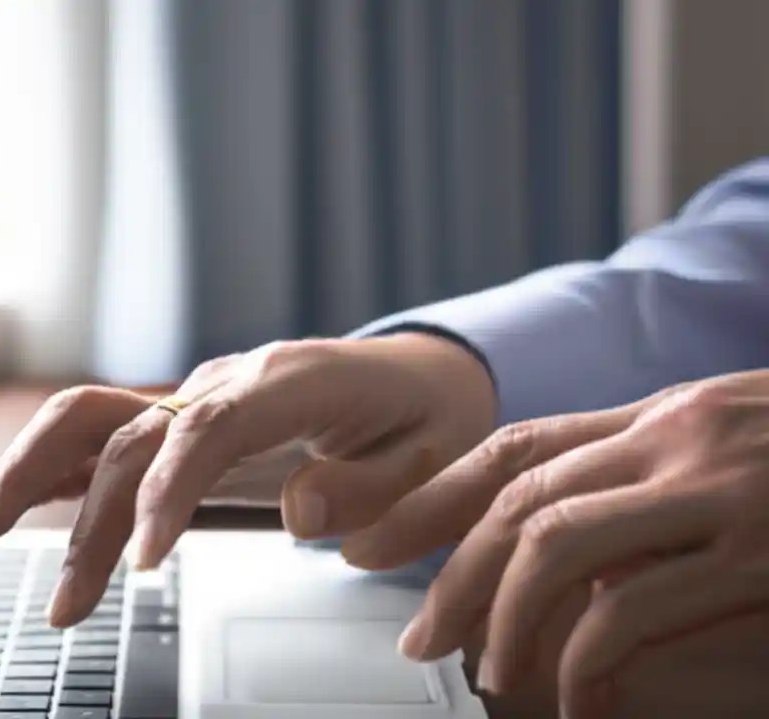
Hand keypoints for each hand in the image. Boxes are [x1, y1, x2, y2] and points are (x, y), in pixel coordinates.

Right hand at [0, 334, 495, 625]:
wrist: (418, 376)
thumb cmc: (425, 419)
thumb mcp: (431, 458)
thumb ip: (368, 488)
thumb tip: (297, 509)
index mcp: (288, 383)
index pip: (207, 431)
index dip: (164, 494)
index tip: (139, 565)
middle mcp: (226, 381)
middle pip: (126, 428)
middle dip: (65, 495)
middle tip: (35, 573)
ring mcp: (195, 396)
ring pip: (93, 422)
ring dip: (30, 473)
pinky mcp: (180, 421)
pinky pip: (102, 436)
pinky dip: (46, 468)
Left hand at [350, 371, 768, 717]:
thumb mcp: (743, 453)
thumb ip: (658, 485)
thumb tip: (579, 552)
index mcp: (667, 416)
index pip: (522, 449)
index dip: (434, 497)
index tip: (375, 541)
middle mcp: (678, 439)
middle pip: (521, 497)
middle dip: (452, 573)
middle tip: (419, 639)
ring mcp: (717, 491)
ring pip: (554, 543)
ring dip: (504, 617)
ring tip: (494, 675)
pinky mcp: (761, 557)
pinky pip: (631, 611)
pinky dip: (585, 663)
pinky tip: (581, 701)